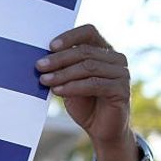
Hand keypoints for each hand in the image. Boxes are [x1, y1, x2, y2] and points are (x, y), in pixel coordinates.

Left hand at [37, 25, 134, 160]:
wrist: (100, 128)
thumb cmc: (83, 102)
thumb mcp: (69, 82)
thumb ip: (61, 69)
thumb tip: (40, 60)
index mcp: (103, 50)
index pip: (89, 32)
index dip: (69, 37)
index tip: (50, 46)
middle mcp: (116, 58)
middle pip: (84, 51)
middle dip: (58, 59)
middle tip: (39, 66)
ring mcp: (122, 73)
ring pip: (88, 67)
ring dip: (63, 74)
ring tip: (44, 81)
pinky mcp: (122, 89)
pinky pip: (94, 84)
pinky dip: (73, 86)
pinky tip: (58, 90)